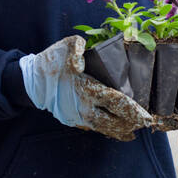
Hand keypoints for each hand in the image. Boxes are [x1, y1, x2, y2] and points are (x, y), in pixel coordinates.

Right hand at [20, 36, 153, 140]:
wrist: (31, 82)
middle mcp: (85, 107)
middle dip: (132, 124)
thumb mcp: (66, 46)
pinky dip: (107, 130)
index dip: (133, 111)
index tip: (146, 116)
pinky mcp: (73, 121)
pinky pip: (95, 128)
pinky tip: (115, 130)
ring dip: (121, 130)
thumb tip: (83, 55)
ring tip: (133, 131)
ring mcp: (78, 117)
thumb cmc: (52, 62)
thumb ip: (78, 47)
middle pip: (114, 121)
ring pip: (105, 129)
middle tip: (146, 123)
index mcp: (87, 89)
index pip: (117, 103)